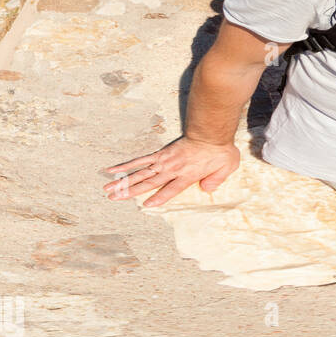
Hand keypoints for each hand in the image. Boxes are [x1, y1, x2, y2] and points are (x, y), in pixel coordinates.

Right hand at [103, 136, 241, 208]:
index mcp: (186, 176)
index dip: (158, 198)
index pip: (169, 190)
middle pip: (147, 182)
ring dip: (123, 181)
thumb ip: (216, 180)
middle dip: (130, 191)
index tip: (146, 206)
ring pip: (140, 173)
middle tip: (113, 198)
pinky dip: (127, 165)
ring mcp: (163, 160)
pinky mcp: (160, 153)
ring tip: (108, 188)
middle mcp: (171, 169)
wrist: (210, 130)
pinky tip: (113, 169)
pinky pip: (141, 160)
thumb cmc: (219, 150)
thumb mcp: (226, 168)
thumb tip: (206, 189)